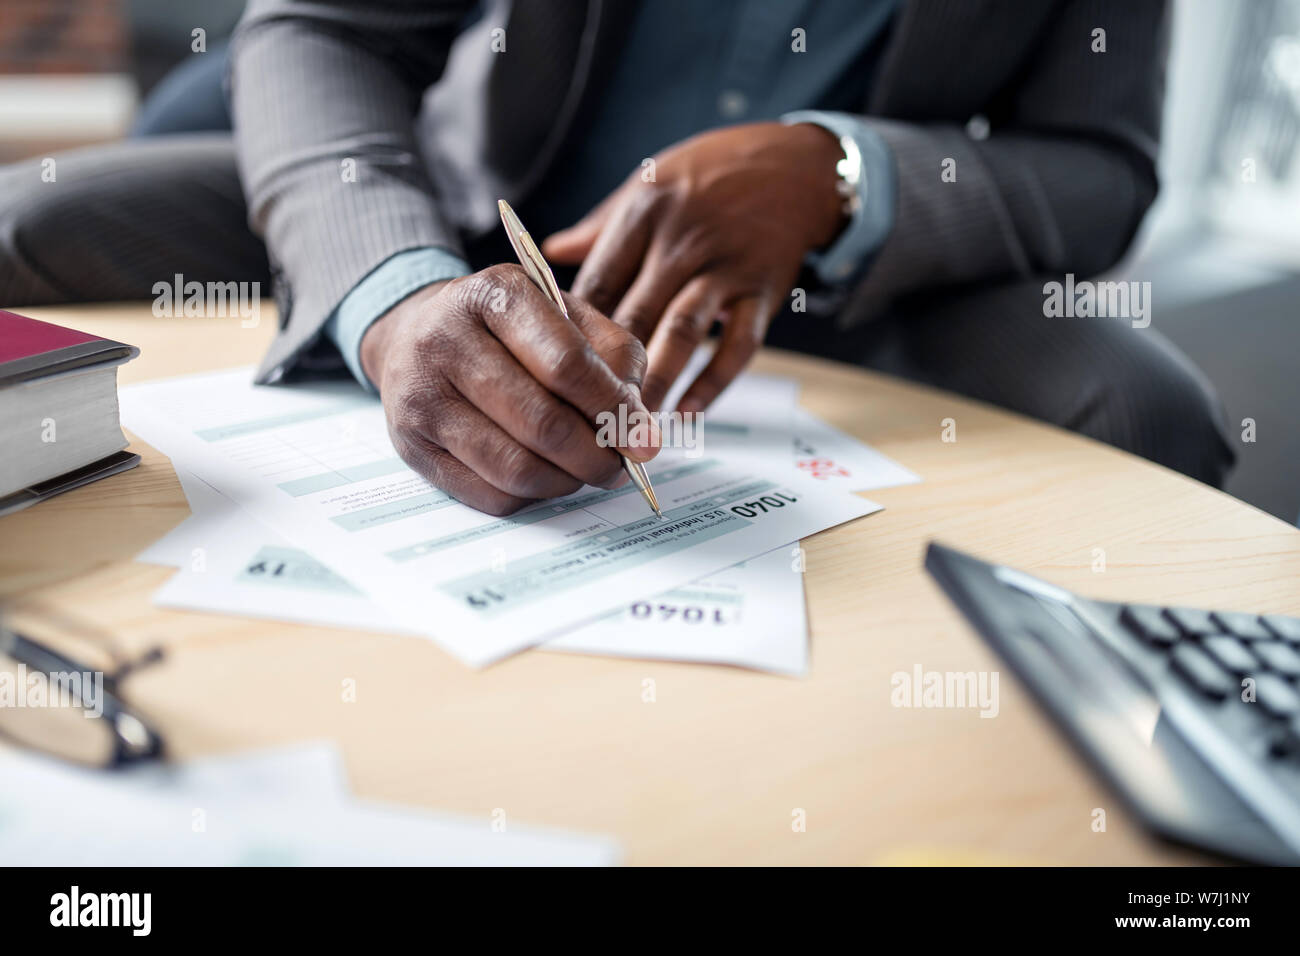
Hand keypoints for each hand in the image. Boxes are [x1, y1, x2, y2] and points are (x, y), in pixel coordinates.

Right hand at [360, 266, 658, 515]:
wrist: (415, 335)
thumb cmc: (508, 330)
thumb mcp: (566, 315)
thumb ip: (614, 356)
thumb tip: (638, 427)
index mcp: (496, 295)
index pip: (567, 364)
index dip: (613, 410)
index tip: (643, 439)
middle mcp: (447, 340)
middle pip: (543, 424)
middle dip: (596, 457)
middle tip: (619, 467)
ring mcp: (421, 396)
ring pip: (516, 469)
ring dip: (566, 482)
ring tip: (583, 471)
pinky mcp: (411, 446)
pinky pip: (490, 495)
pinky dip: (530, 497)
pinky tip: (543, 476)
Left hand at [543, 121, 845, 411]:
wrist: (794, 165)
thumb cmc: (710, 175)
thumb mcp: (649, 183)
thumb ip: (600, 227)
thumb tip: (546, 256)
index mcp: (643, 214)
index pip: (598, 282)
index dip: (573, 330)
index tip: (554, 371)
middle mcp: (681, 242)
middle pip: (633, 315)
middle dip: (607, 369)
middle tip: (582, 414)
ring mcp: (724, 268)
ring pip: (680, 333)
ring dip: (654, 382)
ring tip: (629, 425)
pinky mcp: (762, 292)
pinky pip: (737, 346)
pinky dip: (713, 383)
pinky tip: (687, 414)